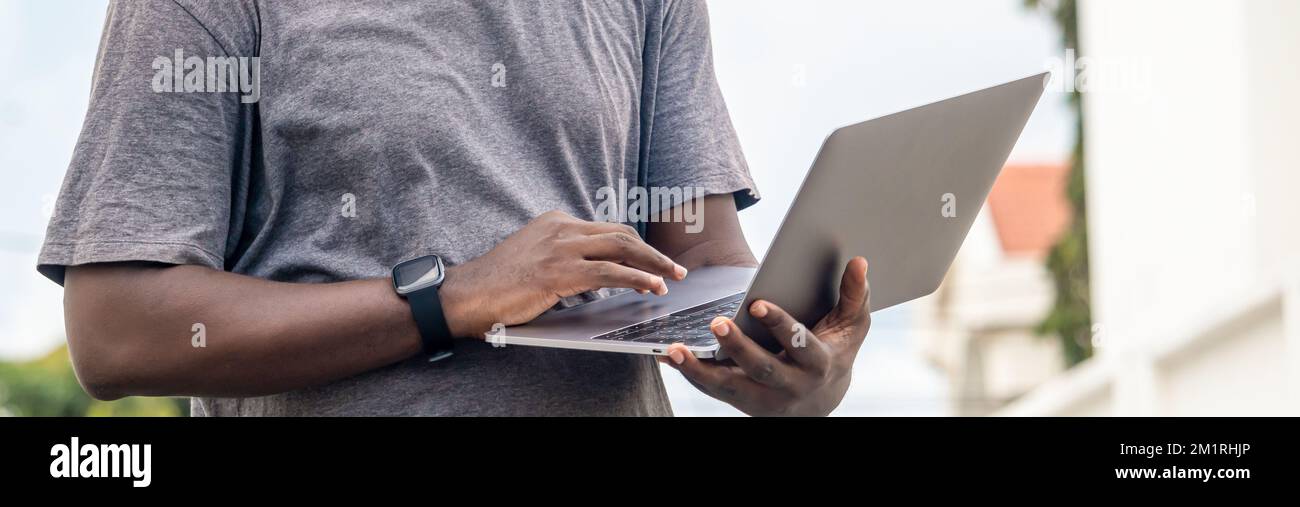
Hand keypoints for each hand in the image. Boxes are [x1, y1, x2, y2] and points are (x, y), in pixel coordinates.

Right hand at [439, 210, 686, 337]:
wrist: (467, 293)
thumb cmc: (498, 283)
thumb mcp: (535, 256)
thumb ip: (563, 257)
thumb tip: (595, 275)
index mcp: (557, 221)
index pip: (608, 229)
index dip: (636, 245)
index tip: (653, 259)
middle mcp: (562, 227)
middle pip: (622, 234)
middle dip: (653, 252)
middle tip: (675, 269)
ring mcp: (561, 247)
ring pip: (622, 249)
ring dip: (653, 265)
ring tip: (672, 279)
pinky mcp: (560, 271)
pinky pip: (609, 272)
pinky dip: (636, 279)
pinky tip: (651, 287)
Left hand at [660, 257, 870, 415]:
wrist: (821, 401)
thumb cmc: (835, 351)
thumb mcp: (852, 327)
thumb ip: (856, 295)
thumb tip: (860, 262)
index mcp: (819, 364)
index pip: (799, 345)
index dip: (780, 325)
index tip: (757, 303)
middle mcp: (791, 386)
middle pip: (762, 369)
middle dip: (738, 347)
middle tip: (716, 322)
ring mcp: (765, 399)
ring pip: (730, 389)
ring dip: (701, 371)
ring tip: (677, 350)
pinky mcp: (743, 403)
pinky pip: (714, 391)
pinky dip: (692, 374)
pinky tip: (671, 356)